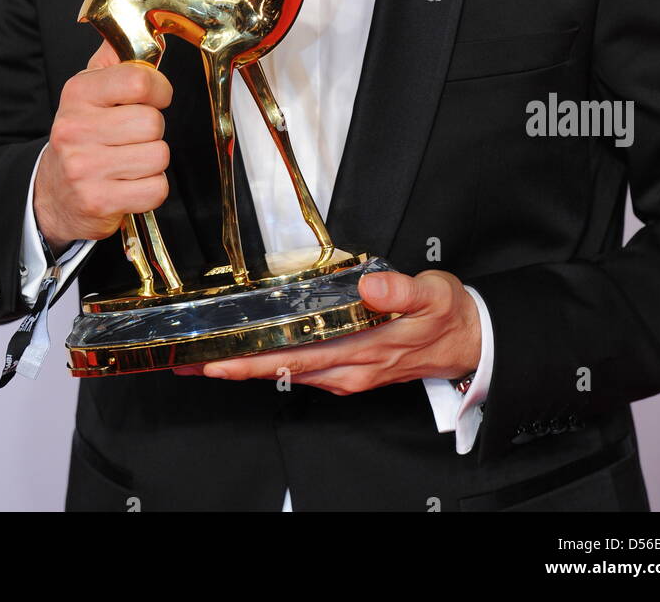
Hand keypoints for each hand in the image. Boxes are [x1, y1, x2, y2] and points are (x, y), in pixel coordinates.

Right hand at [34, 39, 172, 253]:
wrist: (53, 192)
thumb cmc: (82, 136)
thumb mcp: (88, 92)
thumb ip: (113, 59)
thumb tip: (134, 25)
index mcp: (78, 94)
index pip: (138, 80)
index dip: (159, 89)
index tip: (155, 97)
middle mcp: (76, 129)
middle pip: (153, 122)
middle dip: (153, 131)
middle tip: (133, 136)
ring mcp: (84, 167)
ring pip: (159, 156)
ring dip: (152, 161)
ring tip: (129, 160)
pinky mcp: (98, 201)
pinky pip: (156, 189)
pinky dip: (150, 189)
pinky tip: (129, 183)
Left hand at [172, 269, 480, 393]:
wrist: (469, 340)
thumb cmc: (447, 316)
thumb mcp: (433, 295)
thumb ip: (402, 290)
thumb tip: (371, 286)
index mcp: (363, 351)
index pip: (296, 359)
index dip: (254, 361)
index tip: (219, 360)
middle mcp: (349, 368)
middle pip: (282, 370)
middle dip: (235, 367)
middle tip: (190, 361)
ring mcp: (348, 372)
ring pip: (289, 372)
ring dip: (249, 366)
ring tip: (209, 358)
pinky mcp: (350, 368)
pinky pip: (303, 369)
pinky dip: (273, 363)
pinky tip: (255, 354)